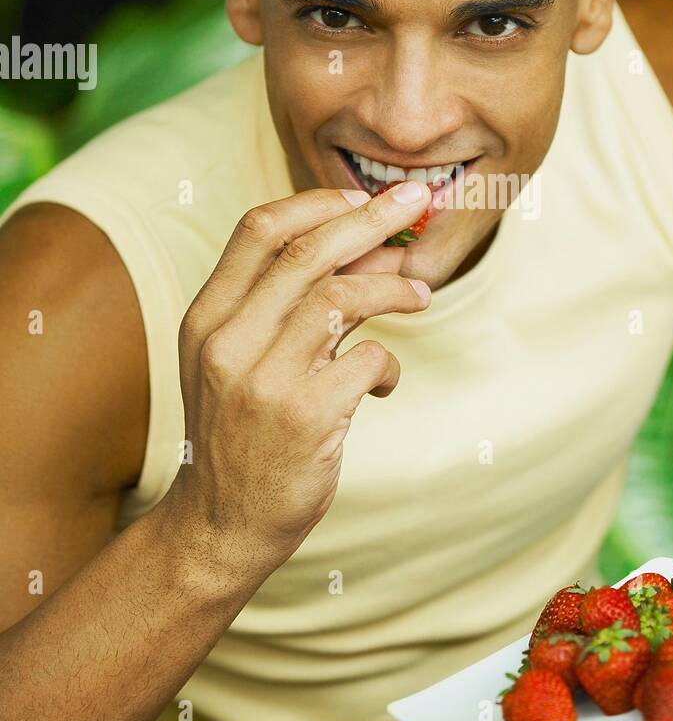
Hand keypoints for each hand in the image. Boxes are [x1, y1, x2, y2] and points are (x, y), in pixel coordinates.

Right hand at [172, 182, 432, 571]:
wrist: (220, 525)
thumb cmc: (240, 433)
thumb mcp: (238, 360)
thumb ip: (290, 304)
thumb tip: (372, 247)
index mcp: (206, 317)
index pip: (259, 228)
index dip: (319, 202)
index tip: (362, 196)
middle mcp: (227, 341)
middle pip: (310, 251)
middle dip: (374, 218)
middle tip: (419, 200)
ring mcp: (264, 380)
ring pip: (344, 297)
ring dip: (394, 287)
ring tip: (419, 294)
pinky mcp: (306, 418)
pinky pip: (369, 360)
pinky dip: (389, 364)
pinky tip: (383, 382)